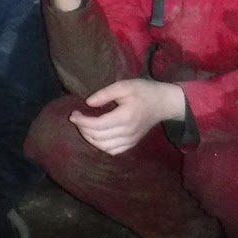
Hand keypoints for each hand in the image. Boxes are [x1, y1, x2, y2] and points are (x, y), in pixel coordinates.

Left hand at [69, 78, 186, 155]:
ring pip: (104, 147)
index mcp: (125, 117)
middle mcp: (128, 132)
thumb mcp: (124, 86)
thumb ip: (105, 93)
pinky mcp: (132, 143)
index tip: (73, 114)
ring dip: (89, 138)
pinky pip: (113, 151)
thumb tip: (88, 103)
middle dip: (83, 128)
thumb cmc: (144, 91)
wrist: (164, 103)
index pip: (97, 125)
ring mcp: (131, 140)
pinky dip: (101, 146)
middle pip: (98, 137)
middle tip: (77, 117)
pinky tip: (95, 136)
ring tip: (83, 126)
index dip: (82, 121)